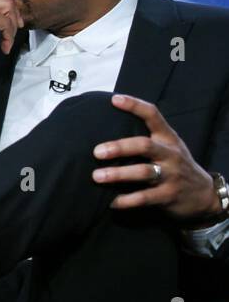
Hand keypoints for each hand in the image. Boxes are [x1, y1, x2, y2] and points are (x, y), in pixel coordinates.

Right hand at [0, 0, 22, 100]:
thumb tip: (7, 4)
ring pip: (8, 6)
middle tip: (14, 29)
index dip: (6, 5)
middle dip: (13, 13)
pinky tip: (4, 46)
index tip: (11, 20)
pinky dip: (10, 36)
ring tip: (8, 39)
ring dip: (13, 25)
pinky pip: (6, 23)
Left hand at [93, 94, 220, 224]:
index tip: (114, 100)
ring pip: (144, 172)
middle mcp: (170, 154)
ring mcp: (171, 175)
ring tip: (97, 176)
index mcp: (168, 138)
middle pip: (144, 145)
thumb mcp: (168, 147)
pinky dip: (126, 200)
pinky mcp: (169, 196)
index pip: (153, 115)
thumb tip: (106, 128)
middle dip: (119, 147)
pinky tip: (110, 202)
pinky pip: (144, 198)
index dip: (135, 106)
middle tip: (96, 152)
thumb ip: (146, 138)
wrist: (203, 194)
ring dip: (118, 174)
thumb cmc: (175, 166)